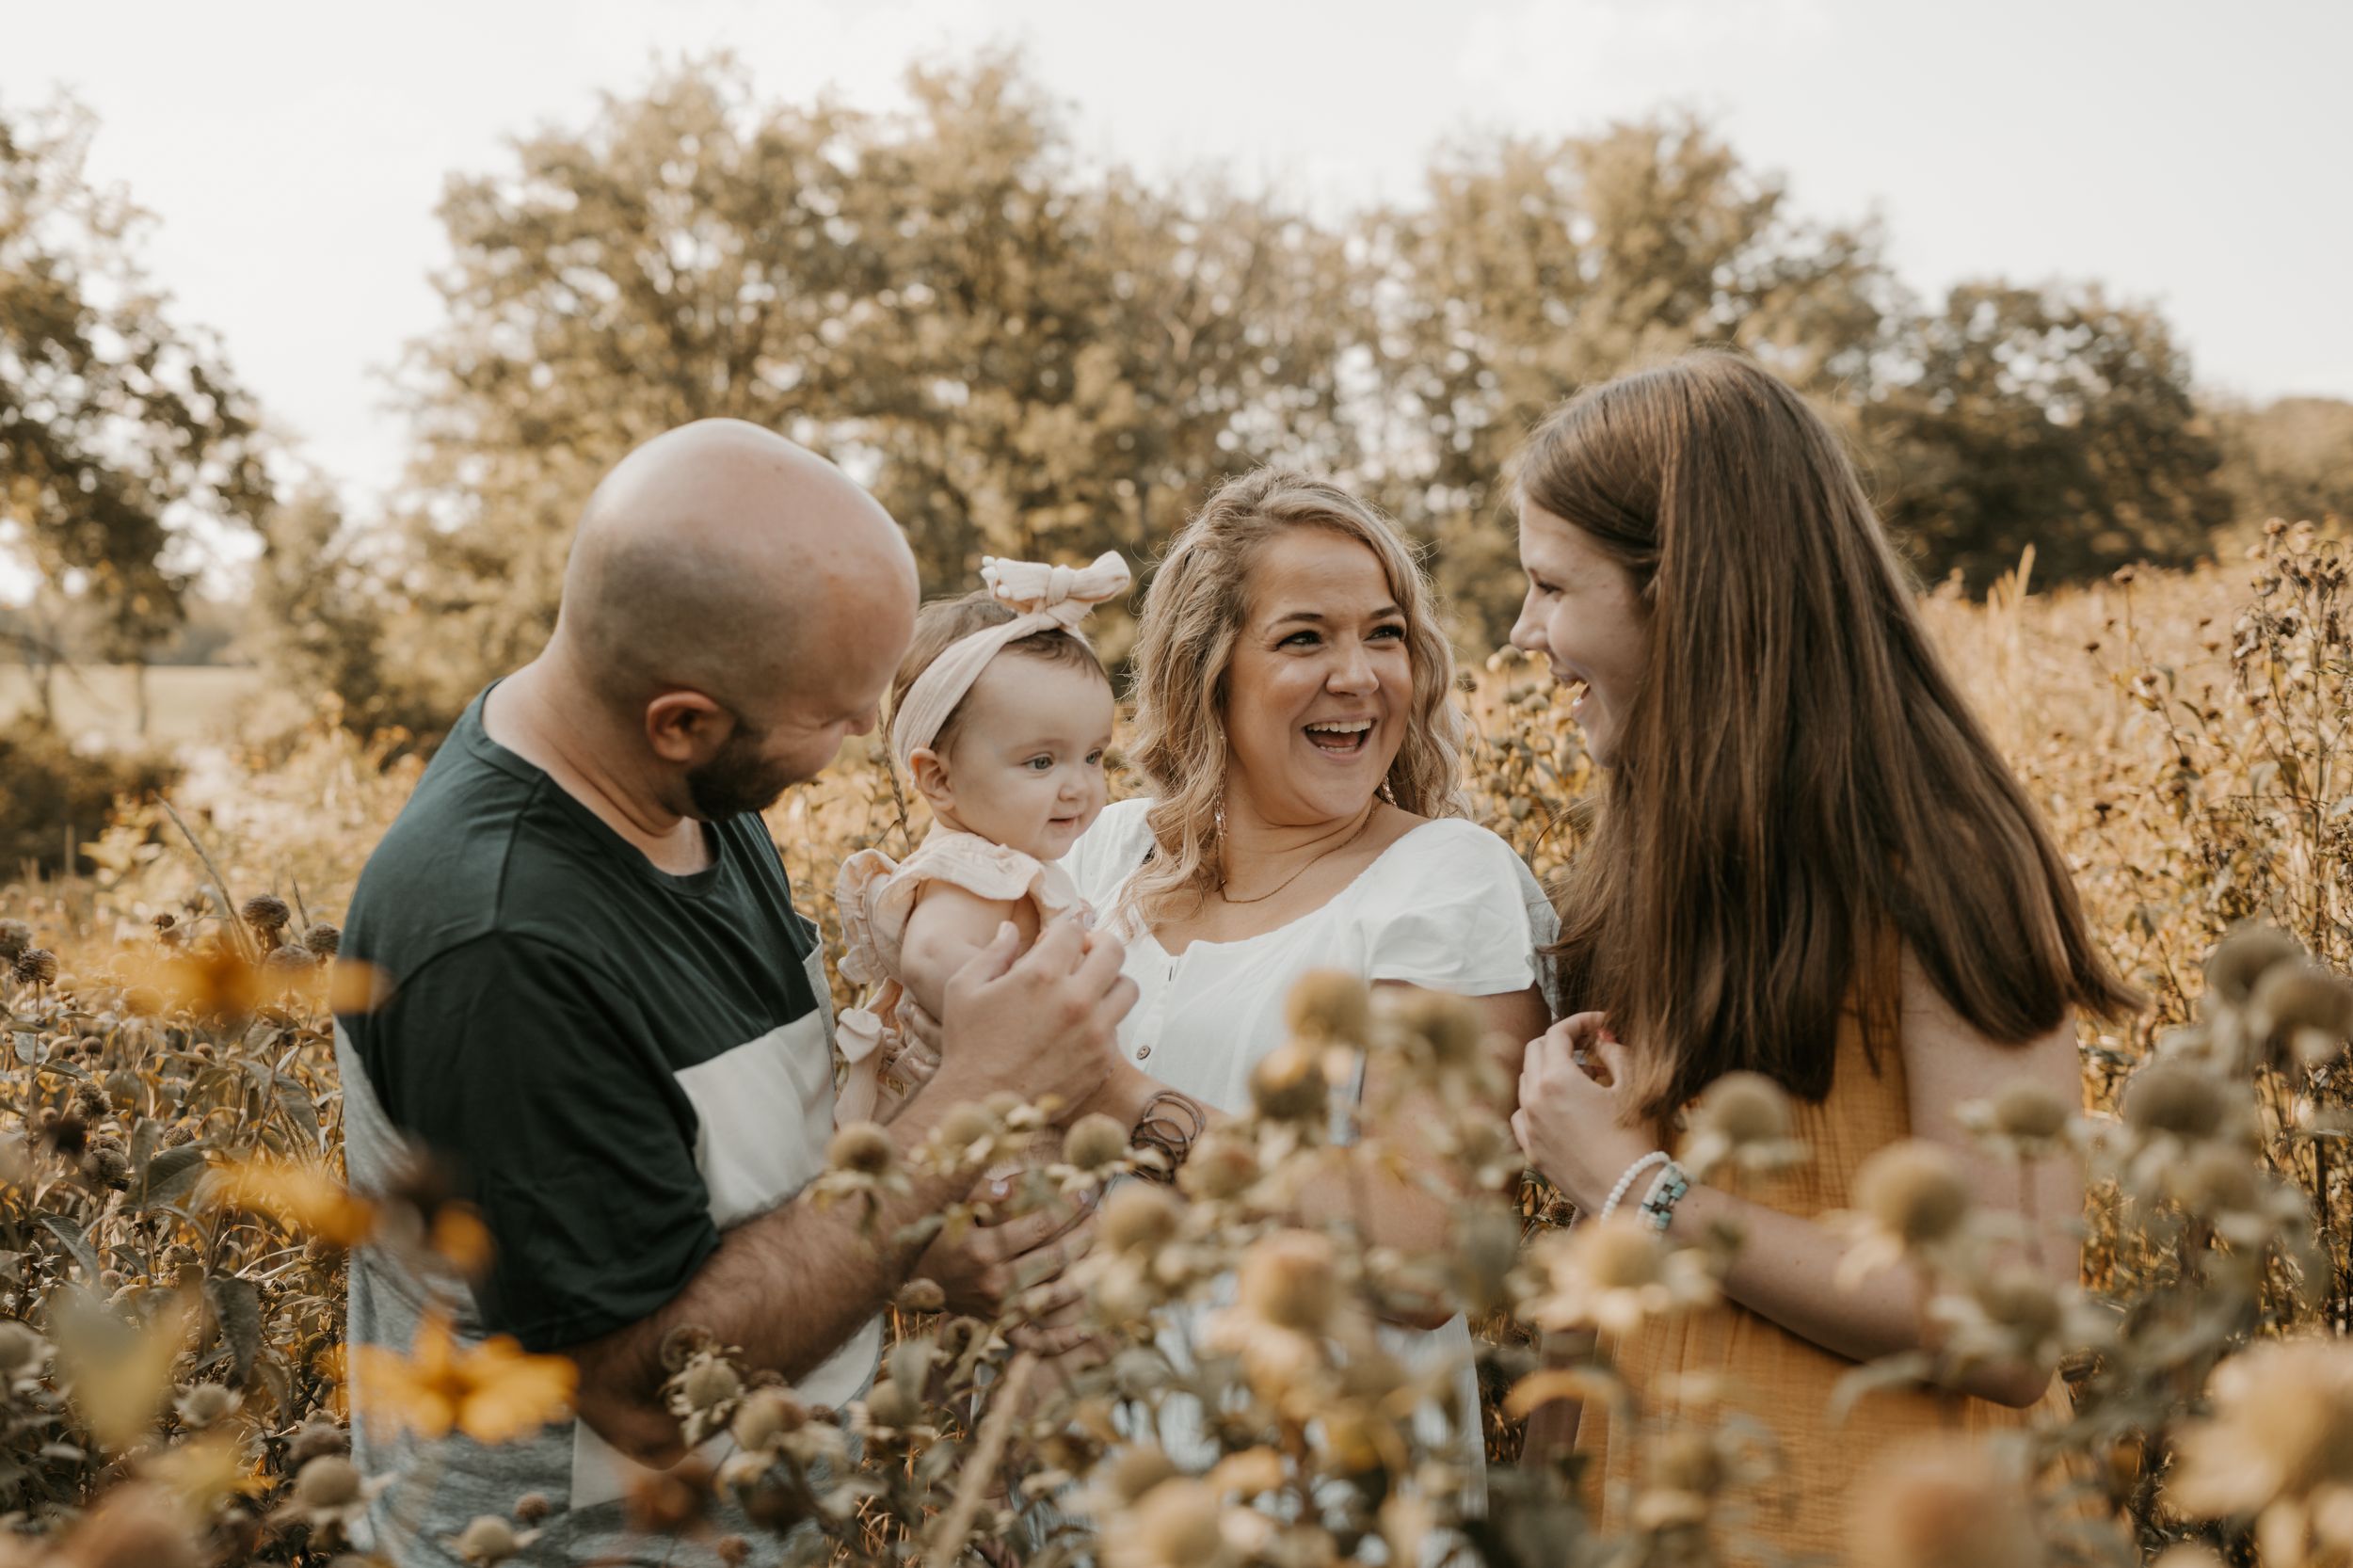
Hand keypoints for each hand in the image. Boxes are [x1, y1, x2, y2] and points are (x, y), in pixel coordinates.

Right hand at [911, 1194, 1094, 1321]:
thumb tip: (1013, 1183)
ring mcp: (999, 1309)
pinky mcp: (1000, 1328)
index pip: (1041, 1225)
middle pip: (1055, 1257)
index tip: (1086, 1192)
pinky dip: (1061, 1339)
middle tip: (1103, 1216)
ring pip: (1055, 1293)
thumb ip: (983, 1192)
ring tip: (1106, 1251)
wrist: (917, 1280)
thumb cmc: (942, 1237)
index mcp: (984, 1249)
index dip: (1068, 1207)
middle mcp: (994, 1282)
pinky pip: (1034, 1340)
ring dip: (1086, 1273)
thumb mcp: (956, 1208)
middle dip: (1085, 1234)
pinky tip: (1086, 1328)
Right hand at [936, 918, 1136, 1122]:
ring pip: (1127, 988)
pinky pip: (1119, 1028)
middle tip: (1087, 952)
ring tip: (1092, 989)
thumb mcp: (964, 989)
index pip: (1074, 930)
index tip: (1059, 939)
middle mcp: (1075, 999)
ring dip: (1111, 982)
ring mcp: (1095, 1031)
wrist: (983, 1105)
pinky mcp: (1103, 1060)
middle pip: (1113, 951)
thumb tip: (1010, 929)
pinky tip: (1081, 1027)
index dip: (1065, 929)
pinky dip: (1104, 1022)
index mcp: (1041, 975)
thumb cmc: (968, 1045)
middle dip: (1100, 944)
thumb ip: (993, 953)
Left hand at [1511, 1013, 1658, 1213]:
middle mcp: (1534, 1099)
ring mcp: (1529, 1126)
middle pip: (1534, 1050)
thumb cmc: (1634, 1138)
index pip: (1557, 1033)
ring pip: (1526, 1080)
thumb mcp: (1632, 1086)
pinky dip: (1537, 1101)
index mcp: (1557, 1079)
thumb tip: (1602, 1039)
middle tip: (1588, 1044)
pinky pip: (1523, 1113)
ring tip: (1582, 1077)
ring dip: (1548, 1070)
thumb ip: (1614, 1053)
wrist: (1628, 1192)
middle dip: (1560, 1041)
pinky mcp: (1530, 1149)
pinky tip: (1560, 1107)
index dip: (1580, 1021)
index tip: (1600, 1023)